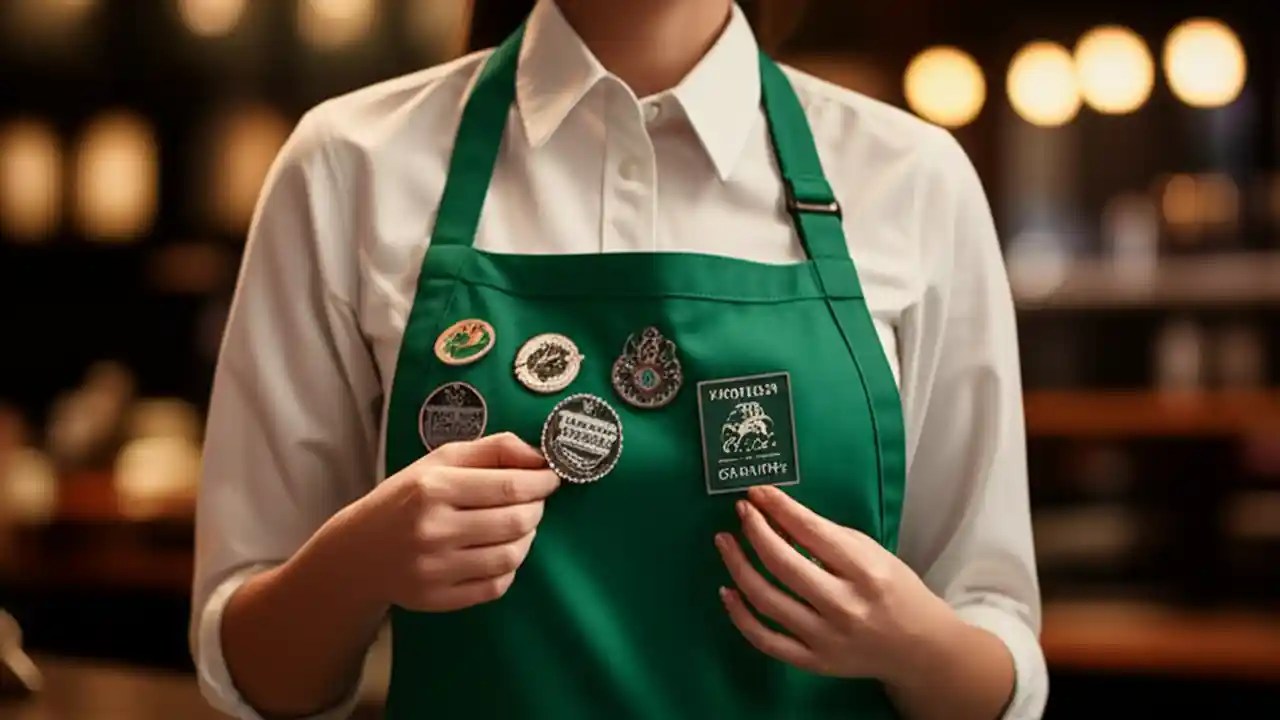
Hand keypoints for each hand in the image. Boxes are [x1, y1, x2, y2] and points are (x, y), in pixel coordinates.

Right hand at [324, 432, 559, 612]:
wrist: (358, 551)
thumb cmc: (406, 497)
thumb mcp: (440, 460)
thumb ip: (493, 449)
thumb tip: (540, 456)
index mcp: (433, 488)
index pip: (510, 487)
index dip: (542, 481)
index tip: (551, 477)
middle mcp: (434, 529)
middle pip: (516, 521)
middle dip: (538, 507)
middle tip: (536, 500)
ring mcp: (436, 569)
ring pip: (512, 556)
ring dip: (528, 537)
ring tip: (519, 524)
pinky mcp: (439, 598)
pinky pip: (497, 585)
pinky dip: (510, 567)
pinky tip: (500, 551)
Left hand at [714, 485, 965, 685]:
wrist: (918, 648)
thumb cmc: (894, 590)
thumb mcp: (872, 552)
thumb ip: (826, 536)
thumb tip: (776, 514)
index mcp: (865, 572)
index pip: (812, 533)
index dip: (779, 509)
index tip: (757, 492)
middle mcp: (845, 606)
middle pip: (783, 565)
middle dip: (755, 532)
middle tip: (741, 511)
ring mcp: (826, 639)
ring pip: (767, 600)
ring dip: (738, 566)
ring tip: (725, 542)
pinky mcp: (814, 663)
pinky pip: (765, 640)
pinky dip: (740, 616)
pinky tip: (727, 591)